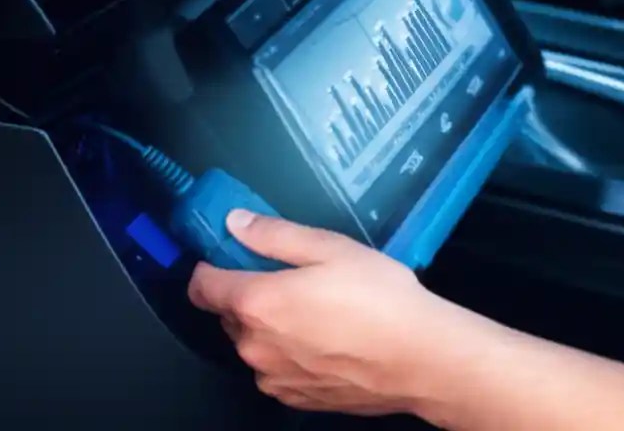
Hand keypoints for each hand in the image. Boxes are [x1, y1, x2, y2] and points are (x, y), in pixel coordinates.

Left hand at [187, 210, 478, 415]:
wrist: (421, 360)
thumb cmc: (379, 297)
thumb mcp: (330, 248)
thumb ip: (274, 235)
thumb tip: (234, 223)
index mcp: (256, 303)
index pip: (202, 286)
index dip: (211, 267)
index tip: (228, 257)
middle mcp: (254, 346)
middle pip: (228, 316)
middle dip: (247, 296)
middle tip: (289, 280)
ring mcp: (274, 378)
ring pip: (254, 345)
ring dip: (268, 329)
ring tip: (315, 313)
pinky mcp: (297, 399)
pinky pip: (276, 371)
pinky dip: (288, 356)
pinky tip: (324, 343)